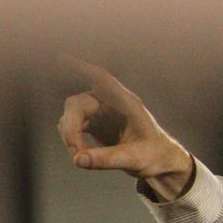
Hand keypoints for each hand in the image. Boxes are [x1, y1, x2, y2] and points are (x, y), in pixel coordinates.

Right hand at [57, 56, 193, 200]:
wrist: (161, 163)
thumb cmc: (156, 156)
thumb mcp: (136, 160)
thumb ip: (108, 160)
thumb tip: (78, 159)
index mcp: (128, 104)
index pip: (102, 80)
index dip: (82, 68)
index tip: (61, 58)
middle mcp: (112, 104)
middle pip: (78, 104)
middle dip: (71, 127)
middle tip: (75, 151)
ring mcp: (102, 114)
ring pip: (73, 115)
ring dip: (70, 134)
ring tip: (80, 157)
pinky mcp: (96, 125)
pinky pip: (74, 126)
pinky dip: (72, 139)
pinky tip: (81, 155)